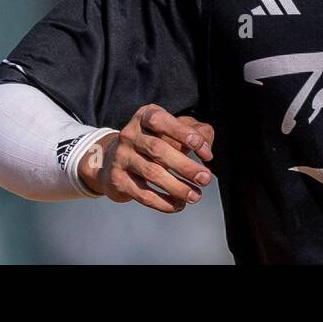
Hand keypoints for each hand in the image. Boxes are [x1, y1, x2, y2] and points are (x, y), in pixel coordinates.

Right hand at [79, 104, 214, 213]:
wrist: (116, 160)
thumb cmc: (156, 141)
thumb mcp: (176, 130)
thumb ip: (197, 132)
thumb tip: (206, 147)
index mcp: (145, 116)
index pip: (161, 121)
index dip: (184, 134)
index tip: (205, 153)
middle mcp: (129, 134)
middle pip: (158, 150)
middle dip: (185, 166)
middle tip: (205, 179)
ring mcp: (121, 157)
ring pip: (152, 173)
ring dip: (178, 187)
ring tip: (196, 196)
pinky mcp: (118, 180)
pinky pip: (143, 194)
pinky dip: (163, 202)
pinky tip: (179, 205)